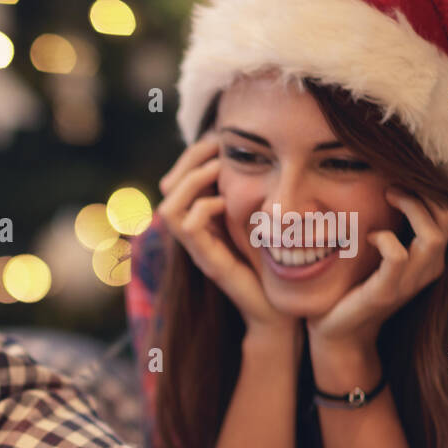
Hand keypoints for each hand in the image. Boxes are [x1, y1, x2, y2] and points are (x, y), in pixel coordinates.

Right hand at [159, 134, 294, 337]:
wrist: (280, 311)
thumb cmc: (276, 265)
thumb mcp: (263, 218)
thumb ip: (254, 193)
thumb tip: (262, 156)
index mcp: (203, 219)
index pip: (178, 178)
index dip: (194, 153)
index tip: (220, 135)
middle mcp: (194, 233)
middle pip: (167, 187)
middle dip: (190, 159)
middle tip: (218, 143)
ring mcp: (198, 249)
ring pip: (168, 208)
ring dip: (192, 181)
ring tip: (220, 168)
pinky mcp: (208, 262)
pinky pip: (188, 228)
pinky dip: (204, 207)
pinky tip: (227, 201)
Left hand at [308, 187, 447, 357]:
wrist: (338, 332)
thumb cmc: (353, 288)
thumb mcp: (377, 256)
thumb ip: (388, 231)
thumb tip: (382, 191)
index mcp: (428, 258)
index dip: (430, 192)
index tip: (402, 180)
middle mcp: (427, 269)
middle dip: (424, 194)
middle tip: (393, 187)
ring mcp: (410, 282)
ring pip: (432, 235)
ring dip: (411, 208)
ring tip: (388, 197)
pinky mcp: (386, 291)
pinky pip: (398, 256)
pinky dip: (384, 238)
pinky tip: (369, 236)